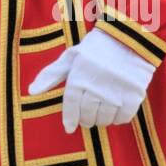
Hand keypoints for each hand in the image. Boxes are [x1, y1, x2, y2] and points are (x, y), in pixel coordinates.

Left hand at [27, 29, 157, 131]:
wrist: (129, 38)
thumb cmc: (97, 48)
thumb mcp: (71, 57)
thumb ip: (51, 75)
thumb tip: (31, 92)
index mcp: (79, 76)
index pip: (71, 105)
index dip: (69, 119)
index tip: (69, 127)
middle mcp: (95, 86)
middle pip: (87, 115)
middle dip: (85, 119)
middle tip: (87, 118)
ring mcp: (115, 91)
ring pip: (104, 118)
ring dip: (101, 120)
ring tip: (100, 113)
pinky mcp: (134, 95)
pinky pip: (123, 117)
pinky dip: (117, 119)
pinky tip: (115, 111)